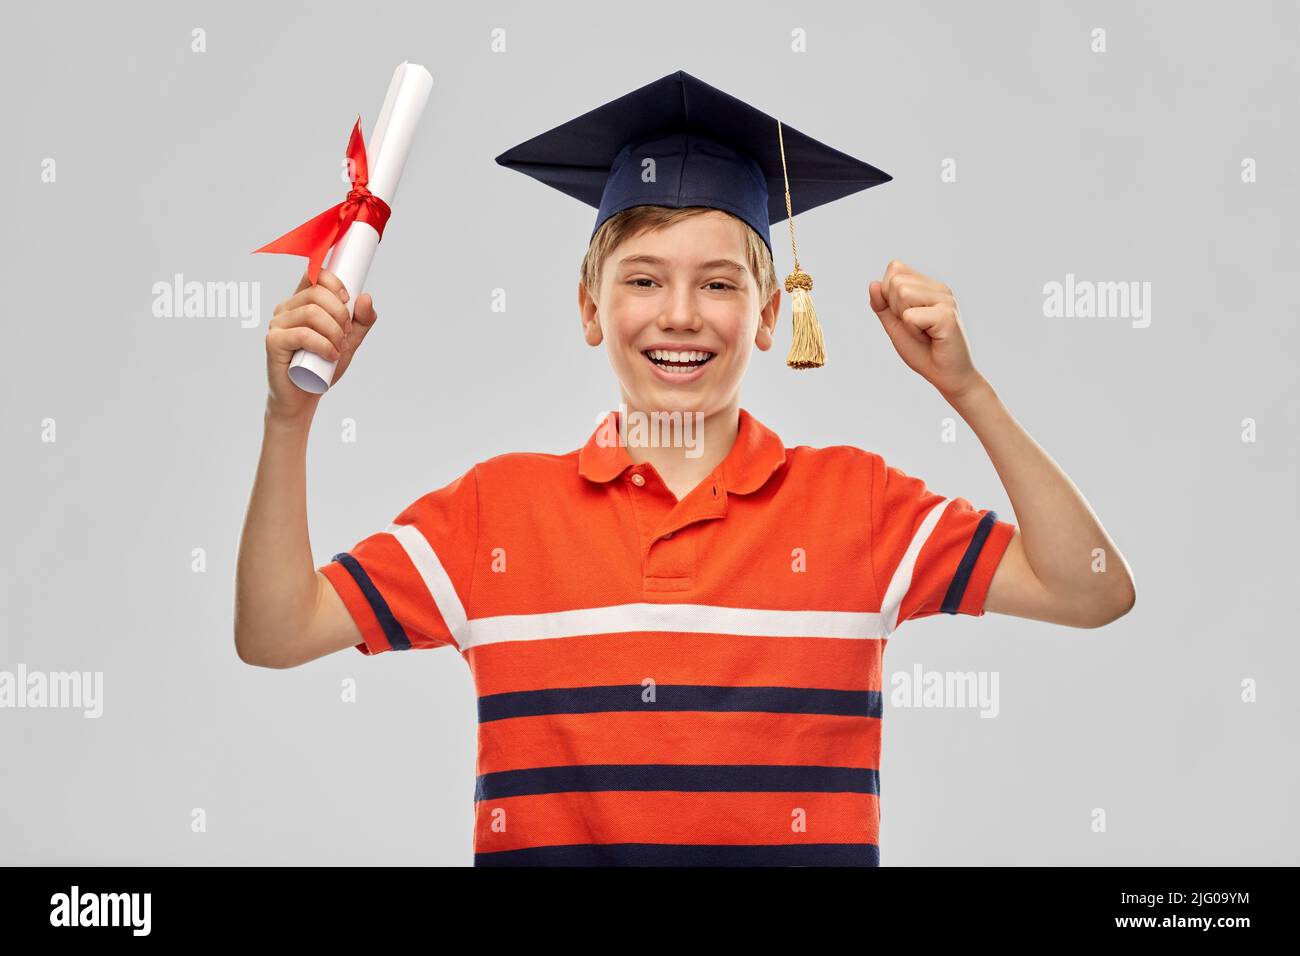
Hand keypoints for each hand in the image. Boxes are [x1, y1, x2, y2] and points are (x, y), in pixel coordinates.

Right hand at [264, 268, 378, 420]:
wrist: (305, 396)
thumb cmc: (323, 365)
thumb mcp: (349, 340)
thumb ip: (361, 321)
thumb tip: (366, 297)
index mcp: (302, 302)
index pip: (315, 275)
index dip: (335, 283)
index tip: (348, 301)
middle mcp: (287, 308)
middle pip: (317, 294)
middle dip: (340, 314)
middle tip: (347, 335)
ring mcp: (278, 324)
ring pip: (312, 313)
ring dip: (334, 332)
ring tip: (338, 349)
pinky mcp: (274, 341)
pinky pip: (303, 334)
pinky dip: (323, 344)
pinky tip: (331, 355)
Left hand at [869, 260, 982, 400]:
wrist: (946, 375)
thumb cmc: (923, 350)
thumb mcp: (895, 325)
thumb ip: (882, 305)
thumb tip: (873, 284)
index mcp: (928, 286)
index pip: (895, 268)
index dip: (889, 295)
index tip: (906, 317)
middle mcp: (939, 288)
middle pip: (896, 280)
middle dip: (895, 308)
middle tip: (915, 327)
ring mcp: (945, 300)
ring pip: (902, 293)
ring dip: (905, 320)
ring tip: (922, 332)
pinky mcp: (947, 315)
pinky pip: (910, 316)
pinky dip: (913, 331)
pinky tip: (930, 337)